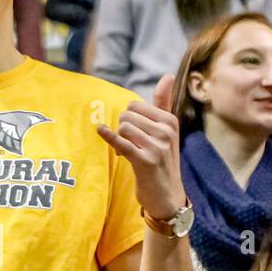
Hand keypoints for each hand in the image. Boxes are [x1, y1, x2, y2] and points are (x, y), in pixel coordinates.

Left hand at [97, 72, 186, 219]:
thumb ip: (164, 103)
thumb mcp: (166, 131)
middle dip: (122, 128)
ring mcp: (157, 146)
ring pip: (123, 128)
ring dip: (119, 140)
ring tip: (128, 152)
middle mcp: (166, 131)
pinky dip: (108, 136)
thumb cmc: (163, 160)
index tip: (136, 135)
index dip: (129, 119)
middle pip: (127, 115)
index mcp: (170, 120)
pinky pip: (121, 142)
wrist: (167, 196)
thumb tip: (168, 75)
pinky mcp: (145, 161)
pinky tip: (100, 131)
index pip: (135, 106)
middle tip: (130, 145)